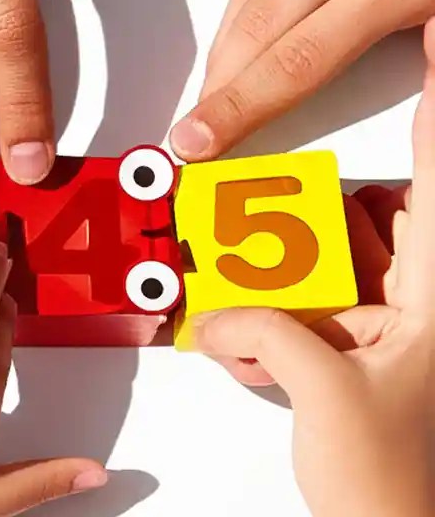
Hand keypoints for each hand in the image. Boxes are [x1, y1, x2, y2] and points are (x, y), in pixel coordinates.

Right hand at [172, 0, 434, 160]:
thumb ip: (428, 59)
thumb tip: (401, 132)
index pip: (300, 60)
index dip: (242, 108)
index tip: (202, 142)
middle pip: (258, 27)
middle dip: (218, 87)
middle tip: (193, 128)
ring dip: (226, 47)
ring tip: (214, 89)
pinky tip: (241, 28)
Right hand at [189, 20, 434, 516]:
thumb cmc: (395, 484)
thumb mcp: (329, 394)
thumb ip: (268, 333)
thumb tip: (223, 311)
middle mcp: (419, 304)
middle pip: (380, 213)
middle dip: (331, 189)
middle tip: (302, 154)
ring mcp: (389, 330)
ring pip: (336, 260)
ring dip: (292, 254)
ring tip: (250, 239)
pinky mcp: (355, 356)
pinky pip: (307, 307)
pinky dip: (272, 306)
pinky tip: (243, 317)